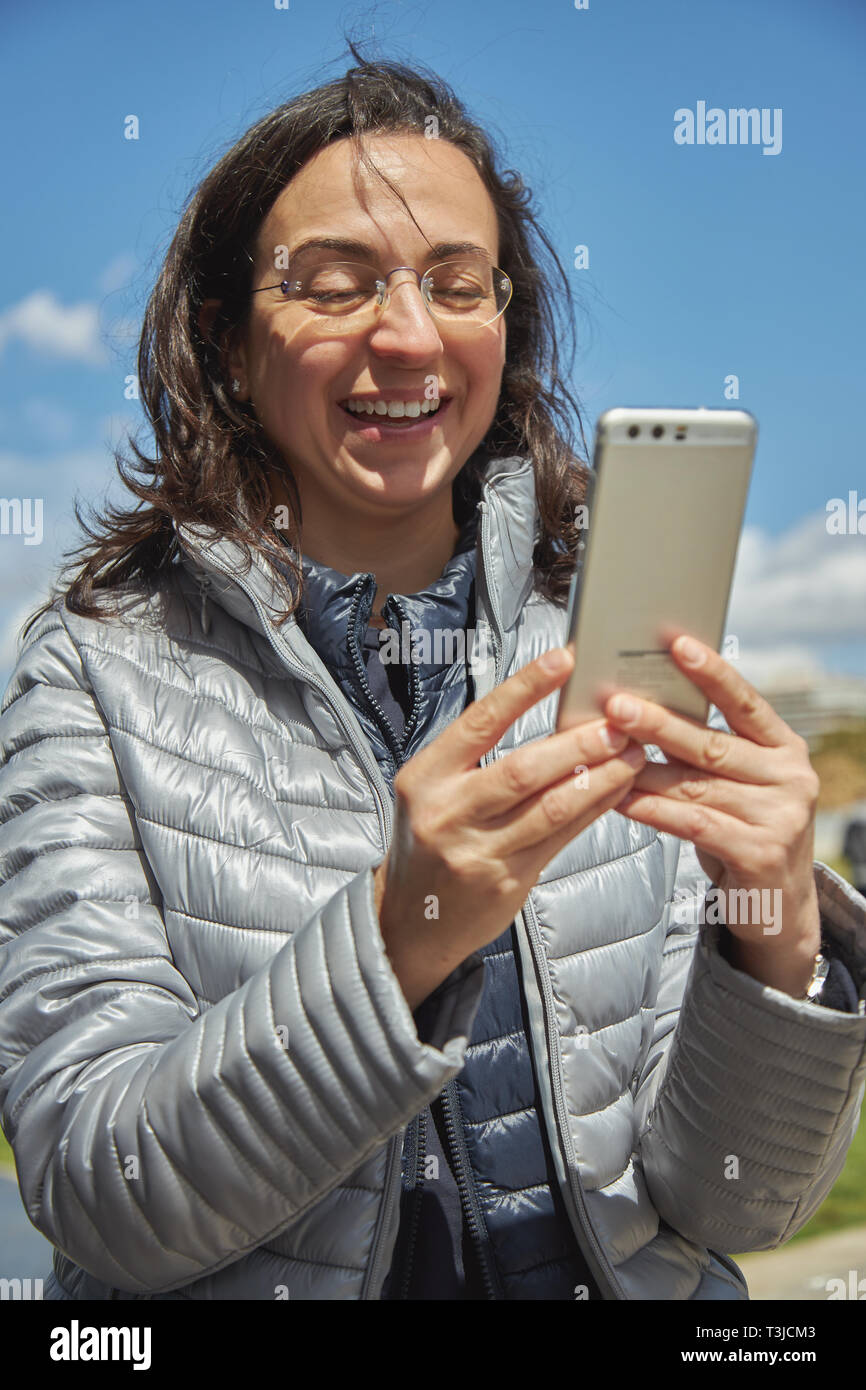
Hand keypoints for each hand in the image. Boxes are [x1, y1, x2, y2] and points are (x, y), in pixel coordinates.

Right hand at [374, 647, 645, 1010]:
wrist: (410, 918)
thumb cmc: (428, 841)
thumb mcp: (433, 790)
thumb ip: (478, 757)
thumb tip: (549, 713)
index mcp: (426, 777)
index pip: (481, 723)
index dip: (525, 688)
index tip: (564, 660)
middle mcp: (448, 813)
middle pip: (523, 770)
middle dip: (578, 744)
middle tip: (618, 724)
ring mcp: (478, 851)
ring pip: (550, 808)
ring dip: (599, 778)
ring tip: (631, 754)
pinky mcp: (507, 881)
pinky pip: (561, 838)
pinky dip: (593, 809)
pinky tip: (616, 790)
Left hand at [602, 633, 821, 996]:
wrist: (778, 906)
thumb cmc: (744, 830)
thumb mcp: (736, 783)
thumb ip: (706, 748)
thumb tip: (642, 706)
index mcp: (785, 748)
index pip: (746, 702)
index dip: (712, 672)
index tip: (677, 643)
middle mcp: (791, 778)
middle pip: (712, 744)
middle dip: (658, 723)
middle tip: (615, 703)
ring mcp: (781, 817)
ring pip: (695, 786)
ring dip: (641, 769)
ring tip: (601, 751)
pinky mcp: (761, 853)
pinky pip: (692, 823)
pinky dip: (651, 809)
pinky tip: (619, 799)